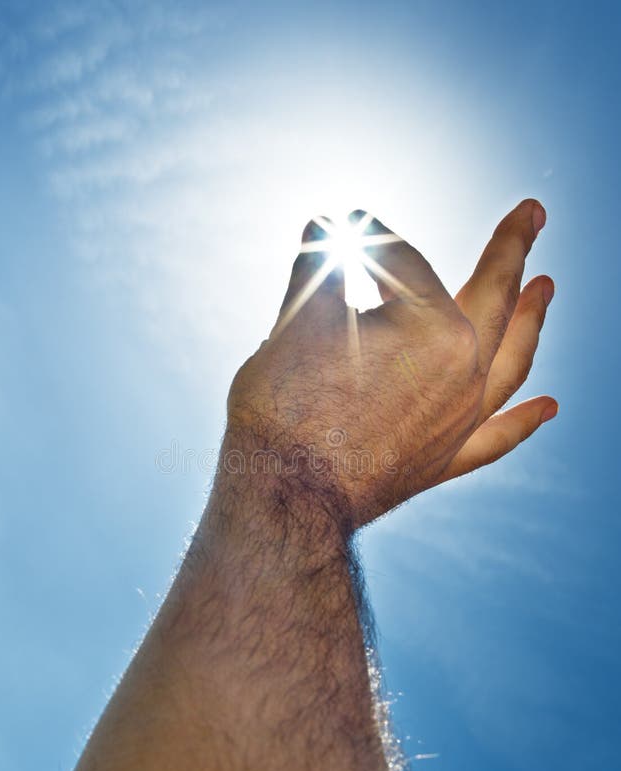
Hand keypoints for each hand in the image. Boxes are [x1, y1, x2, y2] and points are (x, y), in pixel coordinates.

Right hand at [227, 200, 555, 528]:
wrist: (285, 494)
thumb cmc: (287, 403)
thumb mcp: (299, 318)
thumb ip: (320, 264)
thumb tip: (323, 226)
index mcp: (433, 325)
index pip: (403, 263)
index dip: (365, 238)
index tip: (339, 225)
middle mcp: (464, 370)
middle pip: (494, 296)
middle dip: (512, 248)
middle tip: (532, 214)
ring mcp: (461, 419)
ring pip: (511, 362)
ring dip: (531, 323)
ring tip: (547, 291)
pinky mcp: (446, 460)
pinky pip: (497, 437)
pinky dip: (523, 421)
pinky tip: (548, 407)